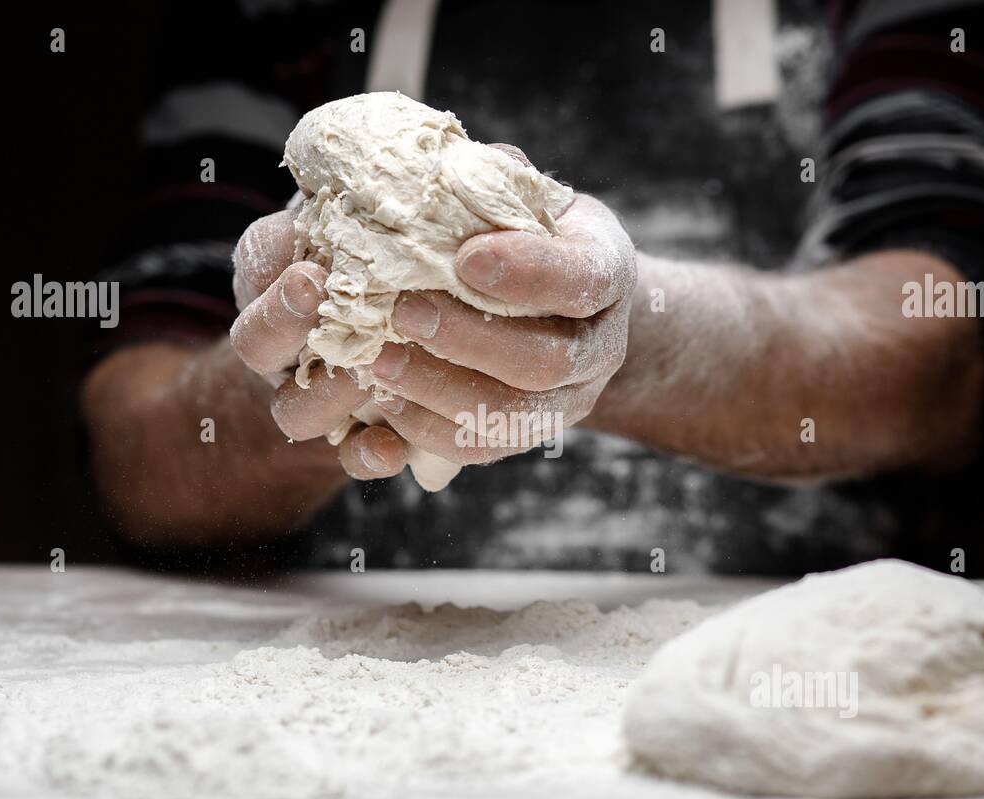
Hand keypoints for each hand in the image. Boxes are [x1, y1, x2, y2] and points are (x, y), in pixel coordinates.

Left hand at [229, 151, 635, 481]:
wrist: (562, 307)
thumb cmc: (530, 234)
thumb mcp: (527, 195)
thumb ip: (495, 181)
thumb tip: (440, 165)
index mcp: (606, 270)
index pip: (583, 277)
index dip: (528, 272)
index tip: (466, 256)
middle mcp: (600, 347)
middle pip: (545, 362)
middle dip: (469, 341)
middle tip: (402, 312)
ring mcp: (570, 401)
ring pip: (512, 416)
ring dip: (439, 391)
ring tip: (377, 362)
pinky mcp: (528, 435)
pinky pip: (484, 449)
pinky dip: (430, 431)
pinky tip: (384, 406)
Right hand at [229, 210, 411, 474]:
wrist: (412, 320)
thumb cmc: (407, 254)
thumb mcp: (404, 214)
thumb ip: (421, 190)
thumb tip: (471, 163)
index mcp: (285, 272)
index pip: (256, 265)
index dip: (269, 269)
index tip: (308, 267)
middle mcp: (286, 339)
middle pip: (256, 343)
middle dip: (282, 321)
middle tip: (318, 296)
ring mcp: (315, 393)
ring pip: (294, 408)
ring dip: (326, 392)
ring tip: (364, 370)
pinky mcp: (356, 436)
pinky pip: (349, 456)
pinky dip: (367, 455)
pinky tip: (395, 447)